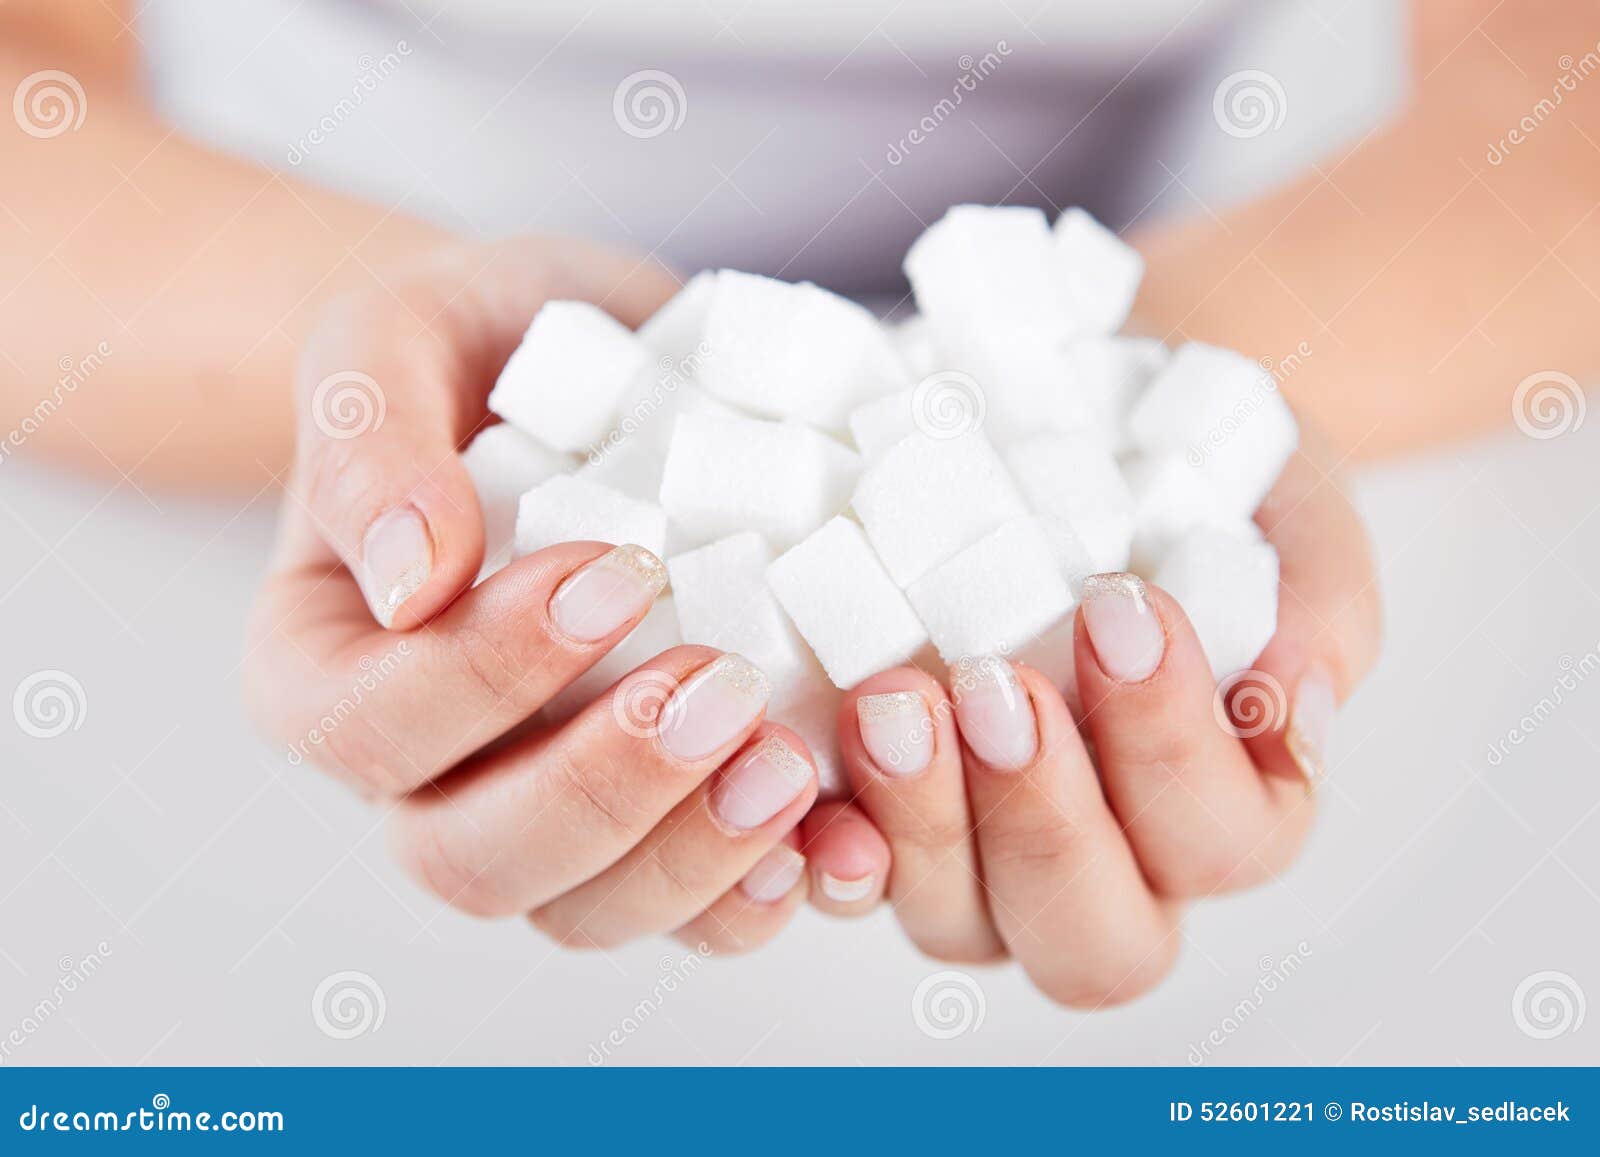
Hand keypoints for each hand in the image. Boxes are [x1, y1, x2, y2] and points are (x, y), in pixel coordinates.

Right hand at [244, 238, 817, 954]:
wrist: (598, 365)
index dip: (484, 678)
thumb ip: (371, 439)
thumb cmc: (480, 349)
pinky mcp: (668, 815)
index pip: (366, 730)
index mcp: (329, 674)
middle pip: (472, 860)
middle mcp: (428, 772)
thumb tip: (410, 576)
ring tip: (791, 770)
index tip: (614, 572)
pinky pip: (701, 911)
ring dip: (691, 863)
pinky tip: (840, 843)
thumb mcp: (398, 341)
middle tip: (720, 685)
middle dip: (600, 792)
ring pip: (588, 914)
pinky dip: (771, 893)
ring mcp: (549, 810)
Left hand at [799, 424, 1381, 1005]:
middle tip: (997, 689)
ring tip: (890, 701)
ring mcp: (980, 858)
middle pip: (1095, 942)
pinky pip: (845, 882)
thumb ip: (1321, 601)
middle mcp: (1106, 862)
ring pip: (961, 927)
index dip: (1173, 750)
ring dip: (923, 824)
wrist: (1089, 424)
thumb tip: (1295, 693)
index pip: (1221, 844)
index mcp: (1221, 808)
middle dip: (1045, 823)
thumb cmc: (1202, 480)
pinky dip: (824, 848)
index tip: (1122, 609)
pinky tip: (800, 780)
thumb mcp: (1290, 505)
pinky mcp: (878, 817)